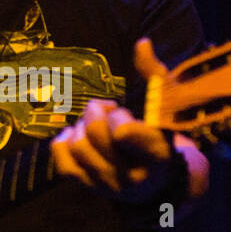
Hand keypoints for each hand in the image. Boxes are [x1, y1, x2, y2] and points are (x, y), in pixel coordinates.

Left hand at [51, 38, 179, 202]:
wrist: (161, 181)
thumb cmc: (164, 134)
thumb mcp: (167, 106)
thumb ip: (154, 74)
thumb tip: (142, 43)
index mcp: (157, 154)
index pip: (124, 133)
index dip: (116, 116)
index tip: (120, 109)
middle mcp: (133, 176)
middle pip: (96, 133)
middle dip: (96, 111)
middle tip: (104, 107)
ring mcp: (110, 186)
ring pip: (78, 147)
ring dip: (81, 126)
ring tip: (93, 122)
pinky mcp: (92, 188)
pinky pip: (64, 166)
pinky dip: (63, 144)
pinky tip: (75, 133)